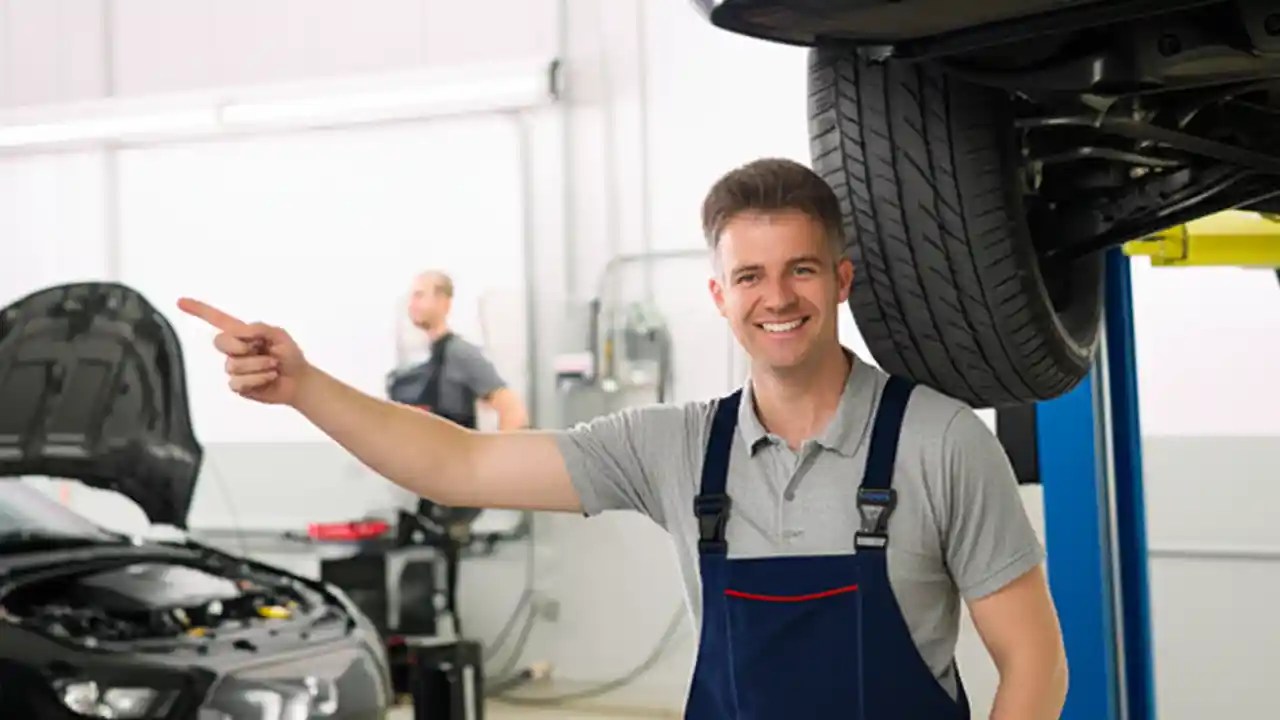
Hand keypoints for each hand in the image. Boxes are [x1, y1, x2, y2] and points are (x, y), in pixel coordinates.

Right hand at [176, 297, 309, 405]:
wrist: (299, 380)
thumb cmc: (290, 355)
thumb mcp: (278, 334)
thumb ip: (258, 328)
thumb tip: (239, 332)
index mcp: (242, 334)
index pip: (216, 319)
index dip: (198, 310)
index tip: (180, 302)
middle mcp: (234, 350)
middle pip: (220, 342)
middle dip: (242, 346)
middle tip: (262, 348)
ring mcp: (234, 368)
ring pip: (233, 364)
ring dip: (259, 364)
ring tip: (273, 365)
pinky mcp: (237, 385)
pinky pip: (237, 382)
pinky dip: (258, 378)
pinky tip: (270, 377)